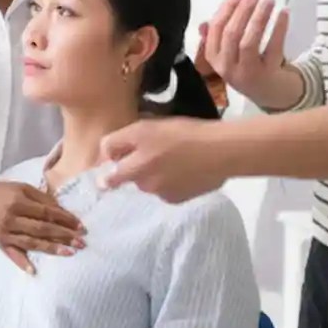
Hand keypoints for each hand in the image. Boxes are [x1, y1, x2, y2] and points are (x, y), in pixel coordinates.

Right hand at [0, 178, 86, 274]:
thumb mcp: (21, 187)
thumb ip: (41, 198)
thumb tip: (62, 211)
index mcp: (19, 202)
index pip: (47, 212)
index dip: (65, 219)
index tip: (81, 226)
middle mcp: (13, 219)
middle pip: (43, 229)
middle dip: (64, 235)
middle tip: (81, 242)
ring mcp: (6, 233)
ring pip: (32, 243)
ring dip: (52, 248)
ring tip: (69, 253)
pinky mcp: (0, 242)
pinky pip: (13, 254)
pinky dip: (22, 263)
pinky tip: (34, 271)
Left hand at [98, 118, 230, 203]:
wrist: (221, 152)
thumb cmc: (183, 134)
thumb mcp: (147, 128)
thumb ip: (120, 142)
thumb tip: (106, 156)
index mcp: (135, 166)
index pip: (109, 176)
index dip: (110, 167)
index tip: (115, 163)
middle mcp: (144, 185)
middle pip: (131, 176)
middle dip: (136, 165)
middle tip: (157, 149)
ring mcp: (161, 194)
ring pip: (149, 182)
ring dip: (154, 173)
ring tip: (174, 157)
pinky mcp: (177, 200)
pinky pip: (165, 190)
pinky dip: (170, 181)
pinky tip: (184, 169)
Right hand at [201, 0, 293, 107]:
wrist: (268, 93)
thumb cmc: (246, 67)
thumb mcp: (227, 54)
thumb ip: (217, 37)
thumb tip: (205, 23)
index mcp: (214, 58)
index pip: (216, 29)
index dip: (227, 9)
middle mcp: (227, 67)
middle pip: (232, 34)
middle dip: (243, 10)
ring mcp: (247, 73)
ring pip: (249, 41)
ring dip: (259, 16)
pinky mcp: (268, 74)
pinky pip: (273, 47)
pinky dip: (279, 28)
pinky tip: (284, 13)